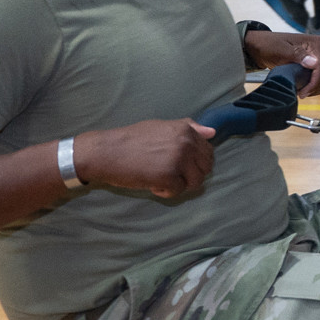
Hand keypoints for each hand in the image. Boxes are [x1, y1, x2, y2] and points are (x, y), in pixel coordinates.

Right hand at [72, 120, 215, 200]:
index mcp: (186, 130)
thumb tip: (212, 132)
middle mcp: (187, 143)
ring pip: (196, 182)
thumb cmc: (132, 139)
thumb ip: (189, 128)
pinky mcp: (169, 176)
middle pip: (205, 169)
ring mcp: (179, 160)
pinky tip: (153, 184)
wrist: (106, 151)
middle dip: (190, 175)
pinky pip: (178, 191)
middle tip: (170, 174)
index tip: (179, 165)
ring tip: (161, 179)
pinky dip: (166, 192)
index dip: (196, 163)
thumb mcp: (162, 127)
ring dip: (180, 185)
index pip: (208, 152)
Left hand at [243, 26, 319, 96]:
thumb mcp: (280, 50)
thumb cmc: (271, 46)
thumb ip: (297, 55)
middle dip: (316, 87)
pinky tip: (309, 88)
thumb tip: (313, 63)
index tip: (303, 92)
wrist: (265, 46)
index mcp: (318, 43)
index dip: (314, 84)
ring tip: (305, 91)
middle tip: (301, 93)